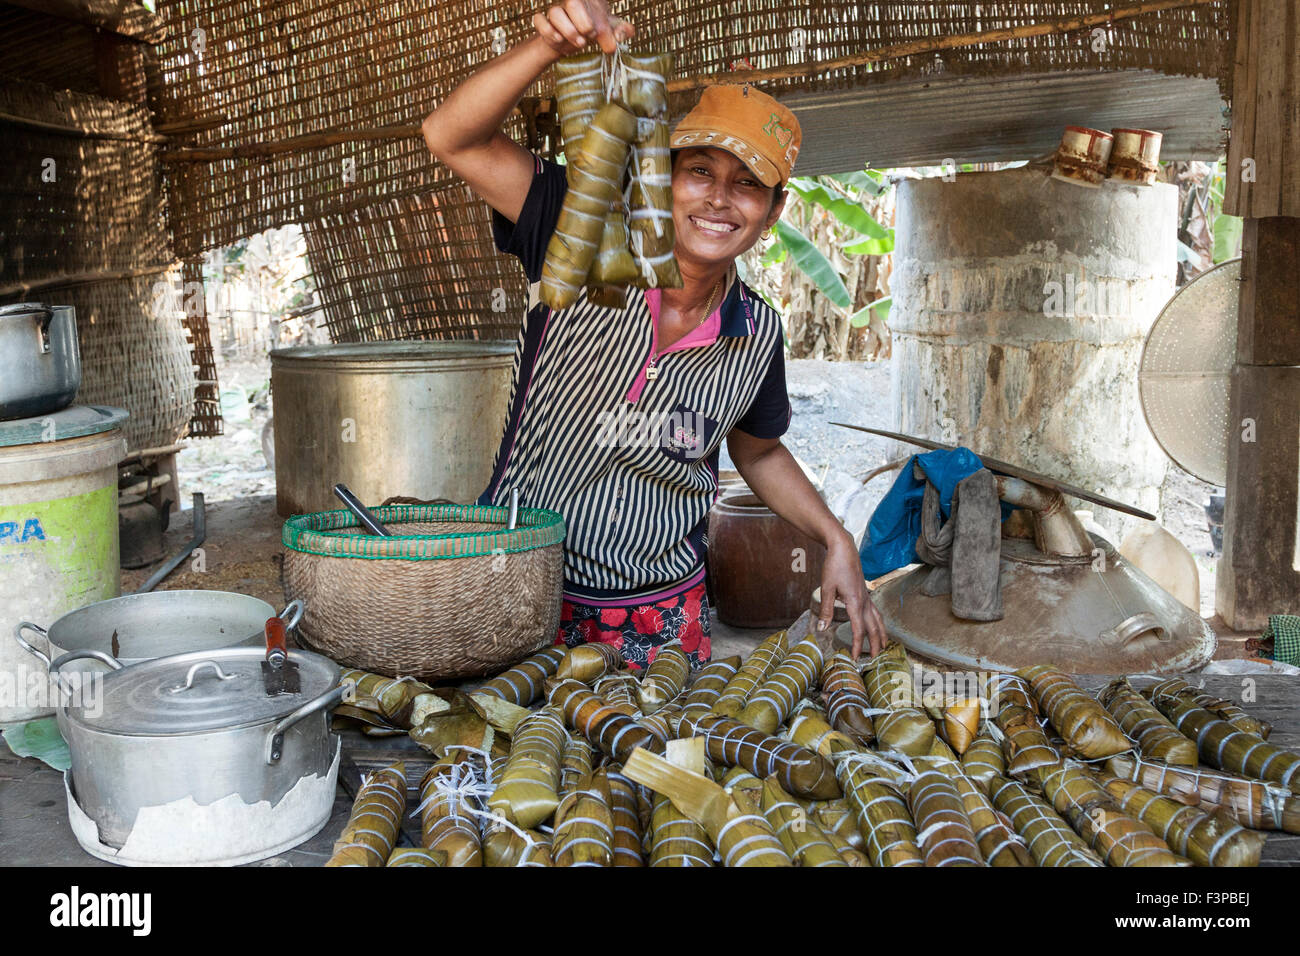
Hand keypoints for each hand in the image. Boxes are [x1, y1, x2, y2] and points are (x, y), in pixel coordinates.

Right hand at [533, 0, 633, 55]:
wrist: (577, 40)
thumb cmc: (595, 31)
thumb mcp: (611, 31)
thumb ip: (622, 31)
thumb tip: (623, 34)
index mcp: (587, 3)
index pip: (583, 0)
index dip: (590, 16)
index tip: (595, 32)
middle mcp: (570, 5)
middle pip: (572, 2)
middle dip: (581, 23)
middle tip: (588, 38)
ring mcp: (556, 14)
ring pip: (555, 13)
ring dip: (567, 31)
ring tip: (578, 43)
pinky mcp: (545, 24)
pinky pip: (539, 22)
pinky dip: (547, 32)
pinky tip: (557, 41)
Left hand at [817, 533, 886, 659]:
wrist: (844, 548)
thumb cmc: (834, 566)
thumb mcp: (827, 588)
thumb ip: (826, 610)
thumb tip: (822, 629)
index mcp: (855, 603)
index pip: (859, 630)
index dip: (858, 646)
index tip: (855, 659)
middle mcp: (865, 602)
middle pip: (873, 628)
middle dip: (874, 645)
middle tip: (874, 659)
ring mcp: (867, 597)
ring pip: (878, 620)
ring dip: (881, 634)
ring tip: (882, 646)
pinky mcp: (865, 593)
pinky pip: (876, 612)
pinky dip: (879, 622)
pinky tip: (876, 625)